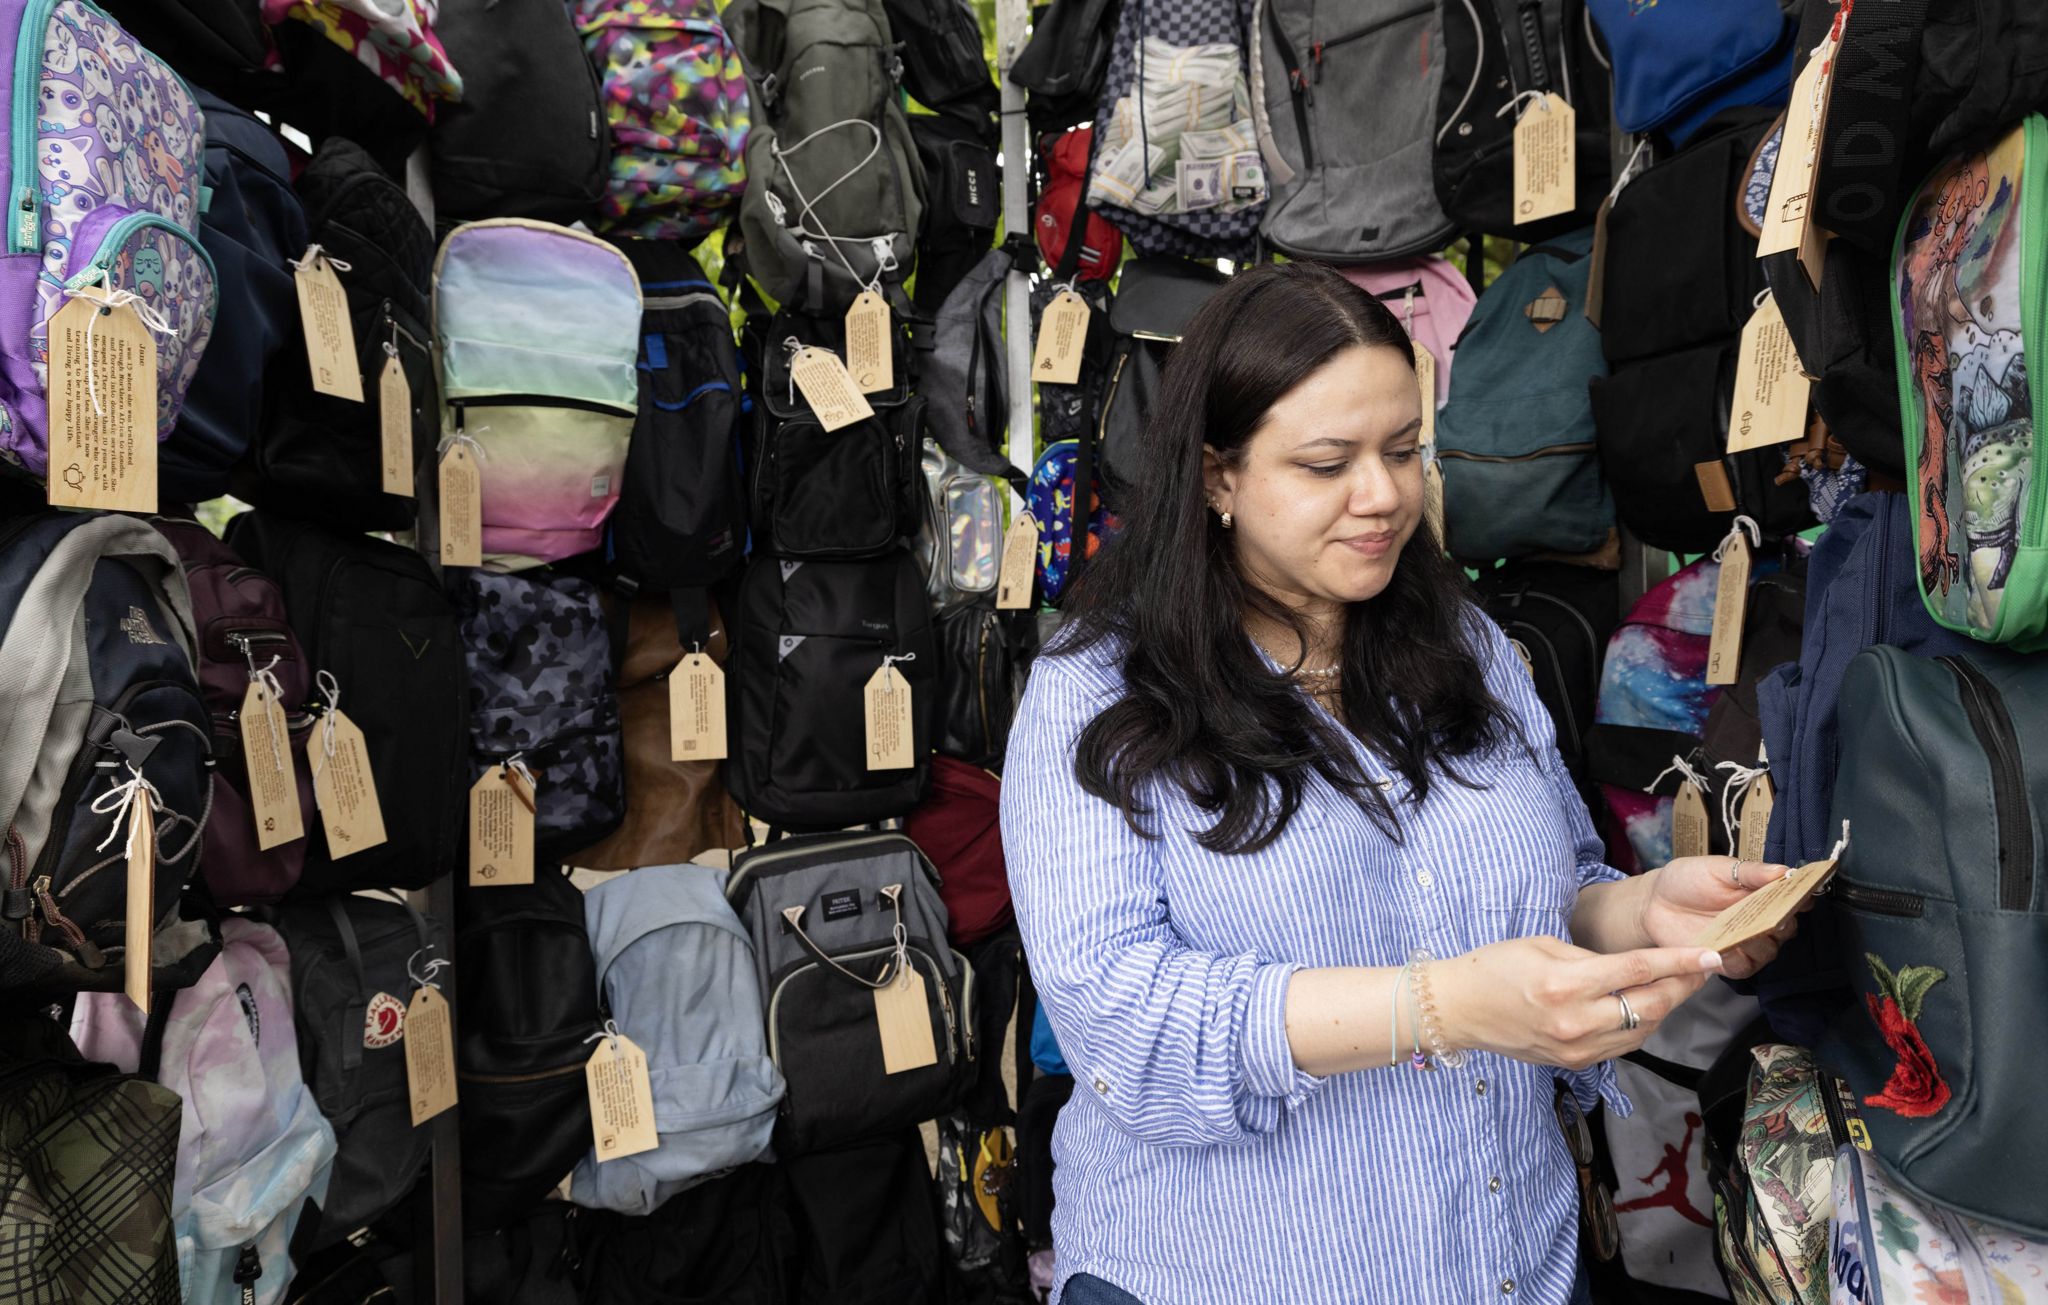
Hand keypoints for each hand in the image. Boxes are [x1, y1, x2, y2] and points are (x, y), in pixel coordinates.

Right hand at [1432, 936, 1723, 1071]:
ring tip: (1682, 985)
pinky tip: (1649, 1006)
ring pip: (1643, 1029)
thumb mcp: (1542, 946)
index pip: (1638, 970)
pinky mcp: (1575, 1062)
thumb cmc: (1494, 967)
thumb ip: (1590, 958)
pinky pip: (1623, 1044)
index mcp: (1566, 984)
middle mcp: (1577, 1021)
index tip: (1711, 954)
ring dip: (1667, 1006)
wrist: (1458, 1009)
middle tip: (1705, 967)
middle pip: (1650, 1004)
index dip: (1680, 961)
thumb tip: (1630, 966)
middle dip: (1684, 984)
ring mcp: (1577, 1048)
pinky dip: (1642, 1024)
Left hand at [1640, 856, 1803, 978]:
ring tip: (1752, 931)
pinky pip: (1743, 967)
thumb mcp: (1717, 868)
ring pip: (1768, 950)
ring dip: (1763, 942)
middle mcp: (1759, 921)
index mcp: (1762, 895)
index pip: (1794, 899)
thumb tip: (1785, 871)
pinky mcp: (1726, 960)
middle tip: (1776, 914)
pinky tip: (1730, 948)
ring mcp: (1744, 942)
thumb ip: (1750, 872)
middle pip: (1786, 928)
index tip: (1804, 893)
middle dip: (1783, 922)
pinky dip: (1739, 959)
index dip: (1802, 897)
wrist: (1653, 901)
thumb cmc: (1686, 880)